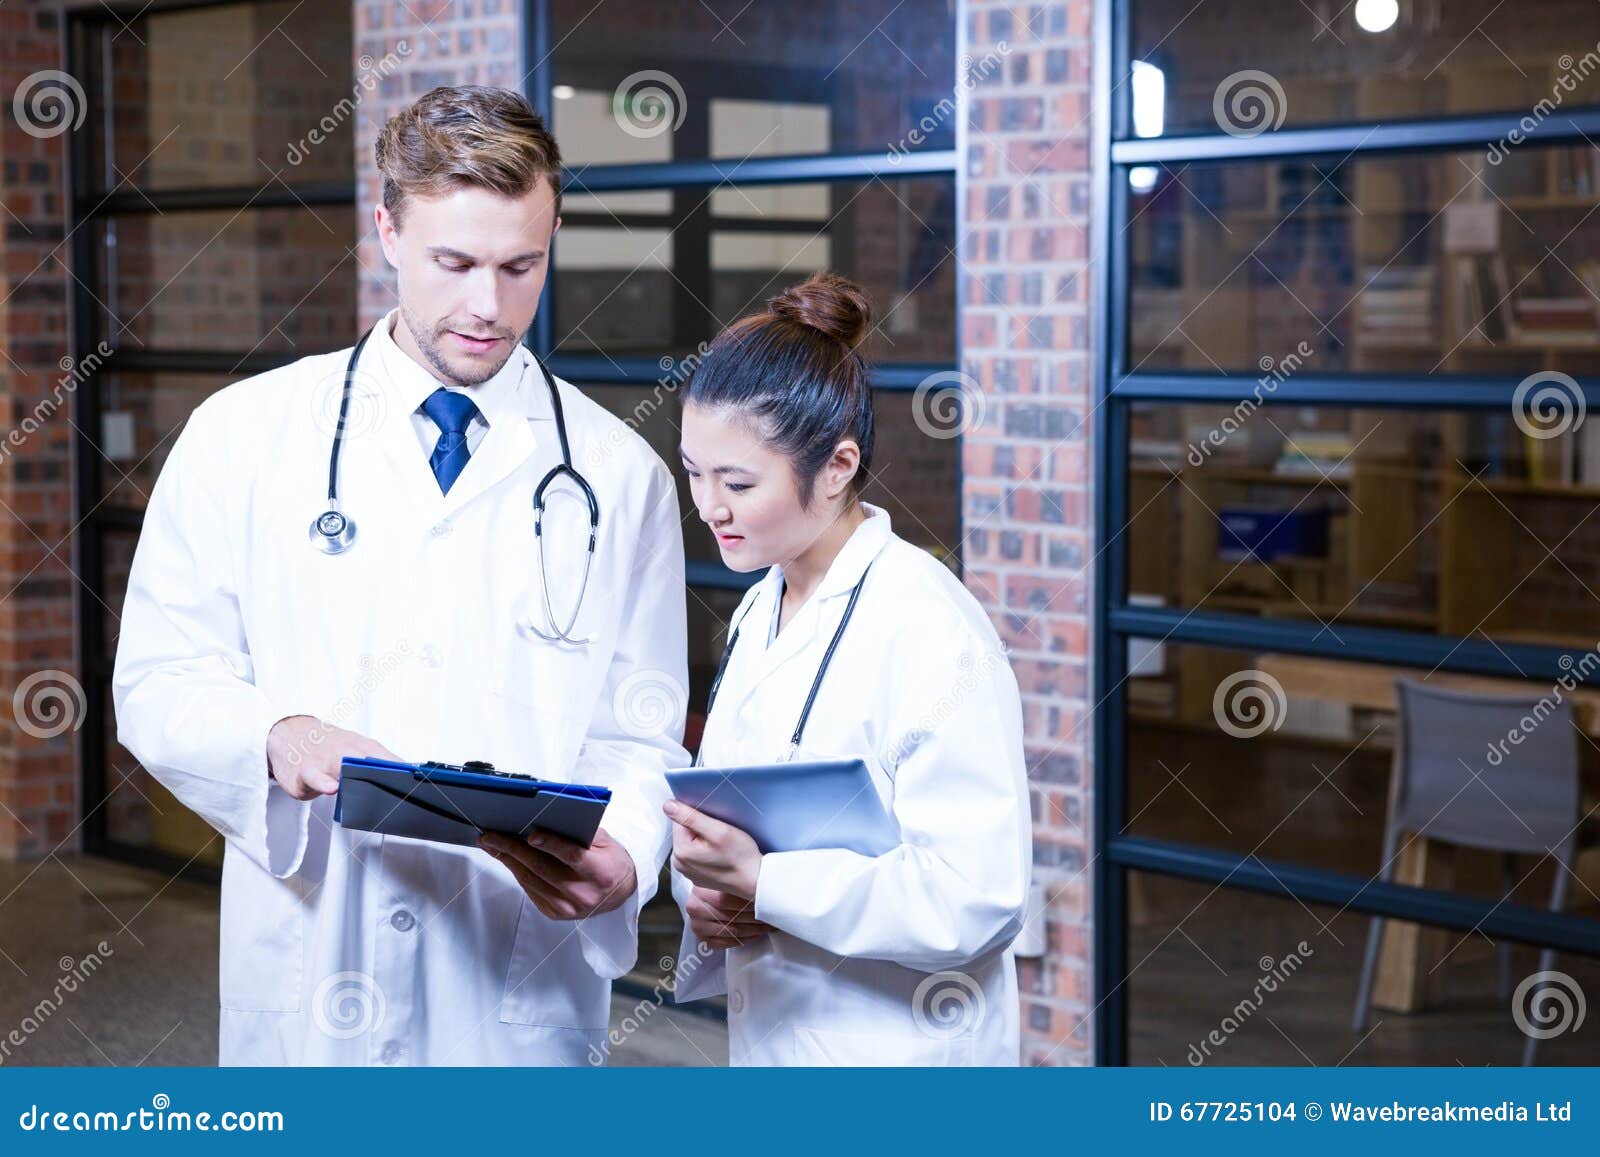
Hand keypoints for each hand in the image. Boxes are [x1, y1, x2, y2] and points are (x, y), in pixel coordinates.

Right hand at [267, 715, 399, 800]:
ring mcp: (325, 760)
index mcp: (364, 748)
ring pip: (342, 764)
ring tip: (371, 781)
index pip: (390, 760)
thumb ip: (378, 764)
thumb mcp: (356, 749)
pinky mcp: (305, 772)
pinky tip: (331, 787)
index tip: (421, 784)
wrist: (291, 736)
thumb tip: (408, 777)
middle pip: (370, 760)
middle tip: (402, 785)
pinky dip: (323, 782)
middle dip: (386, 773)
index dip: (405, 773)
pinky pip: (314, 777)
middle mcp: (346, 751)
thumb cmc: (327, 746)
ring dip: (357, 774)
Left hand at [478, 827, 637, 920]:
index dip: (551, 845)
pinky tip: (506, 858)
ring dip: (508, 860)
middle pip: (543, 869)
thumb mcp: (606, 842)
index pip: (572, 856)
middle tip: (492, 835)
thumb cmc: (610, 860)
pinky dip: (517, 872)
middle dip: (513, 850)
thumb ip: (581, 832)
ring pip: (531, 880)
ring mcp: (568, 907)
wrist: (618, 894)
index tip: (531, 834)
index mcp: (601, 872)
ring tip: (491, 844)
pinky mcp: (556, 913)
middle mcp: (584, 893)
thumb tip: (548, 818)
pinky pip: (530, 890)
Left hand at [664, 800, 762, 900]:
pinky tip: (721, 853)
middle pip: (684, 831)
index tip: (713, 821)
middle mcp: (680, 864)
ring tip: (721, 843)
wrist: (755, 880)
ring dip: (704, 838)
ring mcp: (687, 871)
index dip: (697, 815)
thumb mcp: (718, 830)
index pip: (679, 819)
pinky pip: (697, 854)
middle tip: (720, 833)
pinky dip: (707, 849)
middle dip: (700, 827)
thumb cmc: (740, 856)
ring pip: (691, 842)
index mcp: (681, 852)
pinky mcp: (696, 875)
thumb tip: (668, 806)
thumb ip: (691, 817)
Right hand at [685, 886, 773, 950]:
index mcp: (701, 889)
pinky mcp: (701, 937)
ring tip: (767, 926)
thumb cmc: (720, 882)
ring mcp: (697, 925)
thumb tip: (764, 886)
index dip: (751, 903)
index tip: (767, 904)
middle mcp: (696, 908)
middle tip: (772, 917)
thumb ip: (740, 880)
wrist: (705, 892)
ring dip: (754, 930)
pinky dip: (743, 940)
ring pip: (732, 931)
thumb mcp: (728, 876)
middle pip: (733, 916)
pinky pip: (726, 943)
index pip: (728, 899)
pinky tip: (754, 934)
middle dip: (756, 918)